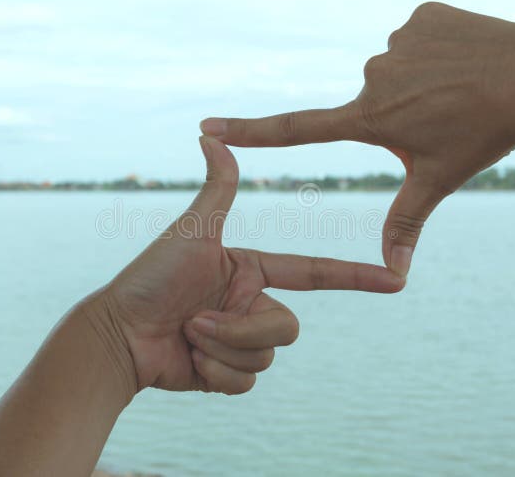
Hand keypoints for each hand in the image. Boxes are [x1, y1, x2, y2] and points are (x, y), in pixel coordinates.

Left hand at [83, 137, 403, 395]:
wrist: (119, 334)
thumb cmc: (149, 276)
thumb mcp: (190, 231)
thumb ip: (216, 188)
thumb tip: (211, 135)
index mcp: (252, 272)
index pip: (313, 273)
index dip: (354, 277)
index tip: (395, 278)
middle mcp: (251, 305)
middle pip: (287, 327)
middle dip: (243, 328)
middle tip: (197, 321)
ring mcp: (240, 341)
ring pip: (266, 356)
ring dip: (221, 348)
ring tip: (187, 335)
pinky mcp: (227, 374)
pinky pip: (246, 381)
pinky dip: (215, 374)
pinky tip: (188, 363)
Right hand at [199, 2, 514, 277]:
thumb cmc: (485, 134)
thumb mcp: (439, 180)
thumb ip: (405, 223)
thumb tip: (394, 276)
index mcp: (370, 119)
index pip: (296, 129)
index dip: (250, 131)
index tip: (208, 125)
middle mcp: (373, 77)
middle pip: (375, 101)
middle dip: (402, 110)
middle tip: (445, 116)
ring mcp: (396, 43)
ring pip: (398, 68)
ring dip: (420, 79)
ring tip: (459, 88)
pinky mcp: (420, 16)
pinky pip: (417, 38)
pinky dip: (436, 50)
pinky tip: (464, 59)